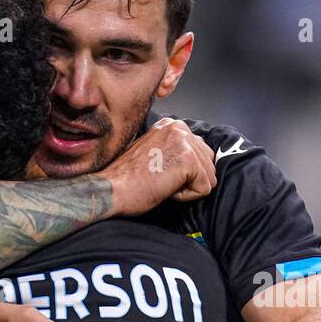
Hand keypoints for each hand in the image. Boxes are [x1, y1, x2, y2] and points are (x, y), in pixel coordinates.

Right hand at [99, 117, 215, 215]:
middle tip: (160, 179)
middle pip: (209, 164)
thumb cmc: (128, 178)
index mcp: (172, 125)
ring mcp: (184, 142)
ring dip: (187, 188)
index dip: (184, 172)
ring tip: (162, 182)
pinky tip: (165, 188)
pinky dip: (186, 196)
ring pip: (209, 177)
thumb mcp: (156, 153)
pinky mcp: (188, 160)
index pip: (202, 152)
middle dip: (189, 179)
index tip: (159, 172)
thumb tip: (200, 162)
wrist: (111, 189)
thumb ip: (177, 151)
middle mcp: (180, 127)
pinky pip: (205, 188)